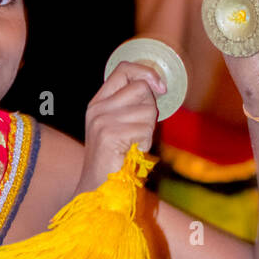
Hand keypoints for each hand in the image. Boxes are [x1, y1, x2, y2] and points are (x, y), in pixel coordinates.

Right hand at [79, 61, 164, 190]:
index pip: (123, 69)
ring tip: (134, 144)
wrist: (98, 188)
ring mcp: (102, 120)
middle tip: (140, 130)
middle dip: (150, 109)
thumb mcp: (120, 125)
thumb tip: (157, 86)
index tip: (161, 88)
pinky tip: (133, 151)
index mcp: (98, 103)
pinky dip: (145, 142)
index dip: (146, 73)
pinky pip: (145, 128)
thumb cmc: (116, 160)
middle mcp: (97, 108)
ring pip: (147, 109)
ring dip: (148, 129)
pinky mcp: (110, 134)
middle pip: (141, 88)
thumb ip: (132, 104)